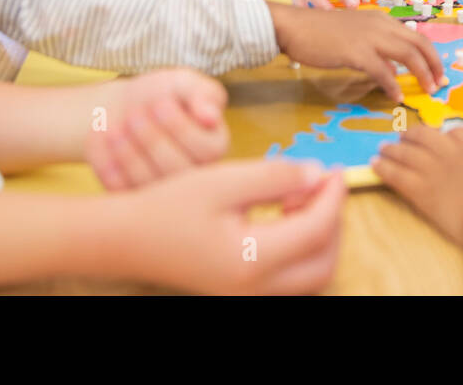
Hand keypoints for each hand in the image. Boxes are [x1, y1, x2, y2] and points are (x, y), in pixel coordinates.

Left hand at [86, 69, 229, 189]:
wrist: (127, 106)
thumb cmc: (162, 93)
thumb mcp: (185, 83)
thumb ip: (203, 95)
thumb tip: (210, 117)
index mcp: (214, 148)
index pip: (207, 150)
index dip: (181, 127)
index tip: (159, 103)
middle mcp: (194, 176)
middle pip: (178, 170)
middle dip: (153, 140)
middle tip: (134, 115)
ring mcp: (162, 191)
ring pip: (149, 183)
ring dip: (130, 155)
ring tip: (116, 129)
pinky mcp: (132, 195)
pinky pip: (121, 189)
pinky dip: (108, 165)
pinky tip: (102, 138)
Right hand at [124, 160, 344, 293]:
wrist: (127, 238)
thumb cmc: (170, 205)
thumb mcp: (223, 180)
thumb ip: (275, 176)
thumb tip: (318, 173)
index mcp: (252, 260)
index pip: (316, 230)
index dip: (333, 197)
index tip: (335, 168)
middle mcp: (255, 288)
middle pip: (323, 262)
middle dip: (333, 222)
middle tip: (325, 185)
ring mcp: (248, 295)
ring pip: (310, 274)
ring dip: (318, 236)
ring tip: (302, 196)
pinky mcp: (242, 291)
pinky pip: (289, 276)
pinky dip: (299, 246)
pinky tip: (283, 212)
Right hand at [267, 2, 444, 99]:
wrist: (294, 27)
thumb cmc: (319, 33)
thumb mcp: (354, 36)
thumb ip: (375, 49)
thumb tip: (392, 69)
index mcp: (380, 20)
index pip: (415, 35)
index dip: (430, 54)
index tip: (437, 71)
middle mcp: (379, 25)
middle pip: (419, 43)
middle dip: (433, 64)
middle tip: (439, 83)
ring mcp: (368, 37)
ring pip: (407, 54)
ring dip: (421, 73)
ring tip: (427, 89)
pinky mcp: (355, 52)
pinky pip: (382, 71)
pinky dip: (392, 84)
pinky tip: (396, 96)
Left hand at [372, 123, 462, 247]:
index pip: (457, 133)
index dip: (447, 134)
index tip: (442, 136)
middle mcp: (452, 154)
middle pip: (426, 136)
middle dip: (413, 134)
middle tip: (403, 135)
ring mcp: (435, 171)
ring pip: (407, 153)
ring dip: (393, 149)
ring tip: (383, 147)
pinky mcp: (422, 192)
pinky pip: (397, 175)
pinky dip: (384, 168)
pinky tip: (374, 164)